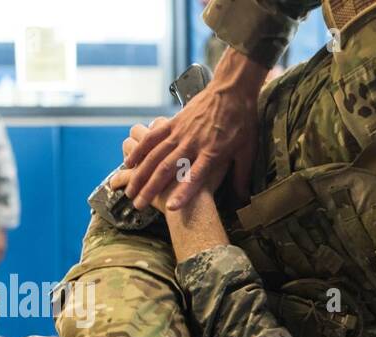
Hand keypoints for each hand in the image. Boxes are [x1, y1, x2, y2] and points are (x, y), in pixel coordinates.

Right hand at [124, 49, 261, 211]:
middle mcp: (193, 144)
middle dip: (151, 189)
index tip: (172, 207)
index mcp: (212, 153)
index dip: (183, 193)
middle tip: (138, 204)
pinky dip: (139, 150)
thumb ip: (241, 176)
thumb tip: (243, 201)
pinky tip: (128, 163)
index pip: (196, 177)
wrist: (232, 90)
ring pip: (155, 155)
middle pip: (167, 169)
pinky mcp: (173, 122)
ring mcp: (180, 132)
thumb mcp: (247, 151)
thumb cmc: (242, 122)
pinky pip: (152, 137)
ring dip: (140, 174)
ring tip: (129, 190)